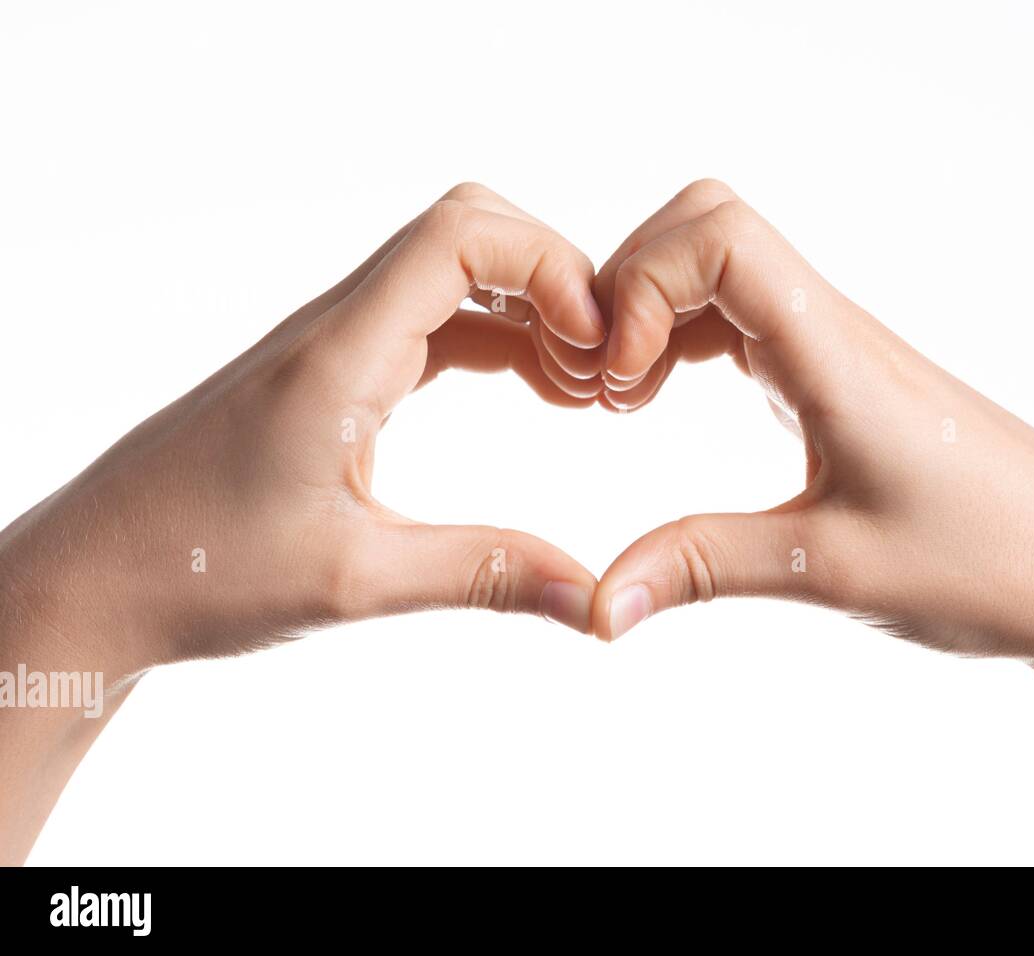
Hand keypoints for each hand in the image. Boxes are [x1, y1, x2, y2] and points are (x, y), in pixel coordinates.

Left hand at [0, 183, 603, 860]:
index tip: (596, 348)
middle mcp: (338, 328)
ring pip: (455, 273)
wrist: (97, 575)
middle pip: (469, 230)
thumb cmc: (198, 570)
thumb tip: (595, 598)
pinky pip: (436, 323)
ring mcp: (337, 346)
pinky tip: (538, 393)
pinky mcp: (338, 374)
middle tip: (604, 367)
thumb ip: (484, 577)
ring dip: (532, 311)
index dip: (550, 267)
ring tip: (586, 390)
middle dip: (556, 279)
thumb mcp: (355, 583)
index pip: (460, 235)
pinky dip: (500, 341)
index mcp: (339, 355)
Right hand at [589, 180, 1033, 864]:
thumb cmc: (985, 567)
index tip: (621, 385)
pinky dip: (685, 340)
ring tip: (625, 403)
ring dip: (654, 314)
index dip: (643, 287)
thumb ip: (703, 569)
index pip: (722, 236)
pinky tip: (667, 406)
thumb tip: (597, 609)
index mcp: (837, 356)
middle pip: (707, 222)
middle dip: (631, 286)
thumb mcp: (827, 572)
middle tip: (606, 388)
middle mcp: (836, 330)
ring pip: (723, 264)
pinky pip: (746, 314)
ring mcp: (839, 346)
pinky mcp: (840, 374)